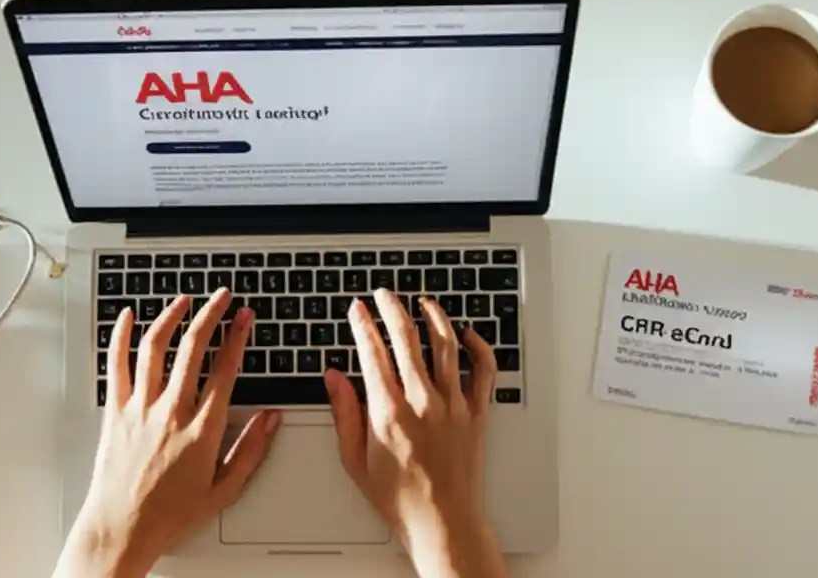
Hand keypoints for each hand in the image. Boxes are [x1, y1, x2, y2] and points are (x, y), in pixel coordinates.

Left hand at [53, 288, 281, 577]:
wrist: (121, 529)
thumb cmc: (170, 515)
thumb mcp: (224, 489)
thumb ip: (251, 450)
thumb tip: (271, 418)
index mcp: (202, 430)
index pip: (225, 369)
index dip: (237, 336)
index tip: (244, 318)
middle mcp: (171, 412)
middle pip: (193, 348)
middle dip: (211, 315)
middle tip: (222, 298)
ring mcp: (140, 409)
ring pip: (155, 348)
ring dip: (171, 317)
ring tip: (183, 300)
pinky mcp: (114, 412)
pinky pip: (116, 364)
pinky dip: (119, 335)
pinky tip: (126, 317)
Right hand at [325, 289, 503, 577]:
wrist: (443, 523)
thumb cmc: (399, 498)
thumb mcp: (355, 459)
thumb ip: (344, 413)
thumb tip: (334, 377)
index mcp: (388, 413)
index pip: (372, 353)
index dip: (362, 324)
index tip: (358, 310)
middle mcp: (423, 403)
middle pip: (407, 339)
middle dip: (392, 309)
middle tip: (384, 295)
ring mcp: (454, 405)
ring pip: (446, 345)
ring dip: (433, 316)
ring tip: (423, 302)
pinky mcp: (478, 413)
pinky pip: (483, 369)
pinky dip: (478, 346)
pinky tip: (467, 333)